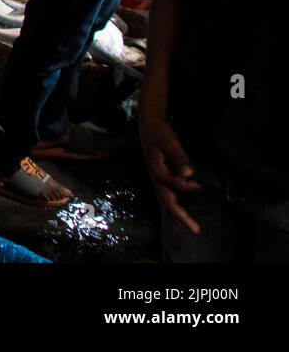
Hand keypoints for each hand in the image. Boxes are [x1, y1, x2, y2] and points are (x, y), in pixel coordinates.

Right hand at [139, 112, 202, 233]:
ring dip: (174, 215)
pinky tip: (173, 212)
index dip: (192, 186)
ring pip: (164, 201)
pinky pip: (163, 195)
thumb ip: (180, 159)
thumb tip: (190, 174)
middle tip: (196, 230)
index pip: (177, 186)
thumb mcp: (170, 143)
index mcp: (158, 171)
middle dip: (181, 217)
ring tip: (182, 228)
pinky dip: (169, 207)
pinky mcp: (158, 175)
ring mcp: (156, 178)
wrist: (148, 122)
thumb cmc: (160, 132)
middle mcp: (156, 178)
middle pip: (167, 202)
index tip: (204, 183)